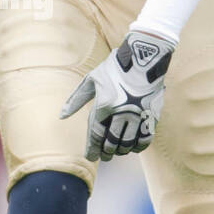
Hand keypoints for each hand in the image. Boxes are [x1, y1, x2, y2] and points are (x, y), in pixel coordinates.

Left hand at [59, 30, 173, 160]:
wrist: (144, 56)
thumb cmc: (114, 67)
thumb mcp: (92, 80)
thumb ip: (76, 100)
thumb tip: (61, 116)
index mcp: (105, 104)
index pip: (96, 134)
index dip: (92, 148)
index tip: (90, 157)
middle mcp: (122, 112)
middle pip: (112, 142)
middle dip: (107, 152)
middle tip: (105, 156)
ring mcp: (139, 114)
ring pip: (129, 143)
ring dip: (121, 150)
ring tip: (117, 150)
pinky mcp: (152, 113)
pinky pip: (146, 138)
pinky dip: (139, 146)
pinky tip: (134, 146)